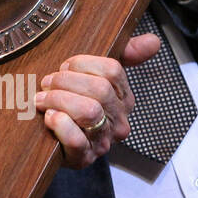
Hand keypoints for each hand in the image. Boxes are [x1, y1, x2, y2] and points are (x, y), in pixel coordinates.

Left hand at [36, 31, 159, 167]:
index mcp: (123, 98)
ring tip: (43, 99)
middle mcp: (118, 121)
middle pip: (100, 89)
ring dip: (58, 100)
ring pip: (89, 111)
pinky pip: (76, 139)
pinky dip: (60, 125)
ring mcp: (102, 141)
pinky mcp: (83, 158)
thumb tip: (154, 40)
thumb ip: (125, 55)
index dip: (82, 64)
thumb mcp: (95, 76)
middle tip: (47, 83)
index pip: (112, 70)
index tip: (65, 67)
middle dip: (65, 81)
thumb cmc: (73, 102)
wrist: (52, 140)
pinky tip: (50, 118)